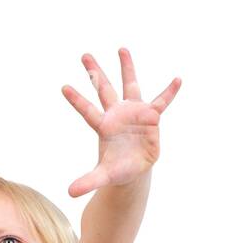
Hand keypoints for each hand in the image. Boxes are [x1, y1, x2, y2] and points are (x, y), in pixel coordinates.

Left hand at [61, 47, 180, 198]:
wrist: (133, 167)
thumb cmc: (117, 169)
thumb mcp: (103, 176)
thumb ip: (88, 181)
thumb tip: (69, 193)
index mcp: (104, 127)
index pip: (88, 111)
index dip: (77, 100)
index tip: (63, 88)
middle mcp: (117, 114)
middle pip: (104, 90)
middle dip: (95, 73)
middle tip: (84, 55)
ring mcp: (134, 112)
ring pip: (130, 86)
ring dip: (127, 68)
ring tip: (121, 49)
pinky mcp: (150, 117)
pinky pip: (161, 102)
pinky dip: (169, 92)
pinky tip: (178, 79)